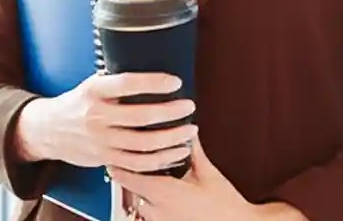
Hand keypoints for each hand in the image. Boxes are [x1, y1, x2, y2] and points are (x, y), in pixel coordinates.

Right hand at [14, 72, 197, 172]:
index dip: (153, 82)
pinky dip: (160, 160)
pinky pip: (138, 164)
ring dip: (171, 138)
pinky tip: (175, 152)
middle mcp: (96, 116)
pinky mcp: (105, 159)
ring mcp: (101, 140)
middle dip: (170, 112)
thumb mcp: (91, 85)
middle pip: (140, 116)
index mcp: (93, 91)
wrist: (49, 130)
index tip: (174, 82)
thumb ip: (116, 82)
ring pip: (143, 144)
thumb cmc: (76, 104)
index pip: (127, 84)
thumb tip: (150, 75)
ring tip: (189, 131)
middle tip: (188, 106)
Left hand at [109, 134, 254, 220]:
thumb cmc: (225, 205)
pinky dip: (152, 210)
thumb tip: (189, 132)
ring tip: (151, 186)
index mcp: (164, 192)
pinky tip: (162, 203)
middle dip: (131, 181)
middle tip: (134, 167)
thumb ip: (194, 151)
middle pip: (130, 193)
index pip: (128, 178)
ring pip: (139, 208)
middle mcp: (158, 211)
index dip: (120, 167)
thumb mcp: (208, 174)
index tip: (117, 158)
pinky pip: (151, 219)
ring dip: (141, 197)